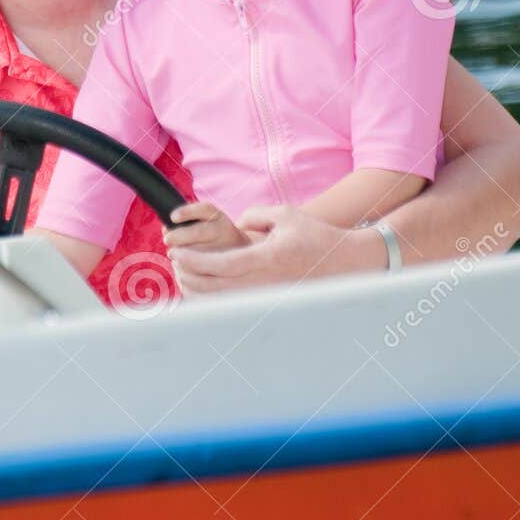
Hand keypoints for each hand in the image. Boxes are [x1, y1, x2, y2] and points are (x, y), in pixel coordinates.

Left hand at [171, 204, 383, 298]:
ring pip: (225, 301)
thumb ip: (254, 215)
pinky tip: (204, 290)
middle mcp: (266, 282)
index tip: (177, 254)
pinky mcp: (272, 302)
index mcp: (267, 258)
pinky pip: (237, 305)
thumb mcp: (285, 214)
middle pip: (217, 288)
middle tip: (174, 263)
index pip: (222, 265)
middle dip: (190, 276)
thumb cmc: (315, 236)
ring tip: (183, 276)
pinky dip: (216, 300)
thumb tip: (235, 222)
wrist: (345, 263)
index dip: (195, 262)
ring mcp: (269, 296)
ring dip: (200, 291)